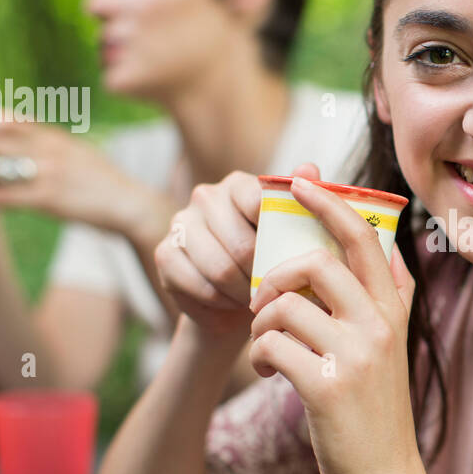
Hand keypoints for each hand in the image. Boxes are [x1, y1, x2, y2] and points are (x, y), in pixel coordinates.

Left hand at [0, 102, 149, 232]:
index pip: (7, 120)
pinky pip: (2, 197)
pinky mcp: (49, 199)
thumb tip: (30, 139)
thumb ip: (52, 145)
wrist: (131, 204)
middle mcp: (48, 149)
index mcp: (53, 137)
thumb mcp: (78, 154)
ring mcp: (48, 172)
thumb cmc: (104, 183)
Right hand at [156, 163, 321, 336]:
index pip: (258, 204)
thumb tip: (308, 168)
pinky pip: (198, 287)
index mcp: (239, 184)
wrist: (235, 301)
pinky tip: (229, 305)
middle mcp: (205, 196)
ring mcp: (180, 223)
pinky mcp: (164, 253)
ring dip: (242, 294)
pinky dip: (219, 304)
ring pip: (220, 269)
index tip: (290, 262)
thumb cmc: (271, 261)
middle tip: (274, 292)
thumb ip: (306, 200)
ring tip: (254, 301)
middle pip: (242, 245)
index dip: (277, 240)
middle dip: (262, 277)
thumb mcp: (295, 235)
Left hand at [247, 174, 419, 473]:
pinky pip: (270, 345)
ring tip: (266, 345)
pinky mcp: (326, 385)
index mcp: (394, 308)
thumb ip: (383, 293)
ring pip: (284, 305)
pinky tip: (265, 371)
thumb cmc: (375, 404)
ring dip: (261, 323)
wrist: (383, 473)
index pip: (365, 236)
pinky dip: (258, 355)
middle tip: (264, 298)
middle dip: (276, 273)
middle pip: (317, 261)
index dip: (329, 201)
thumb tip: (374, 238)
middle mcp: (380, 324)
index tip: (298, 182)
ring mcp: (355, 354)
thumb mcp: (390, 343)